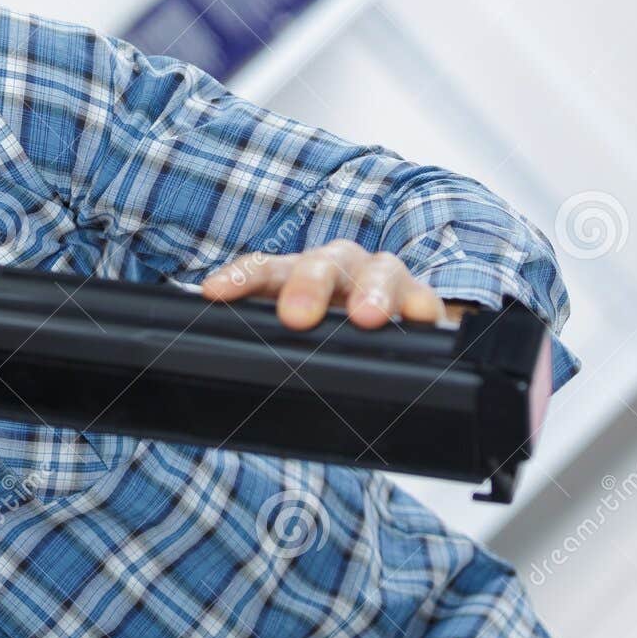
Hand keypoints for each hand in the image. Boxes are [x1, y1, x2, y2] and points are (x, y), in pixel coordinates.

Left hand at [199, 239, 470, 328]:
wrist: (386, 329)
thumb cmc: (323, 333)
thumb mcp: (289, 337)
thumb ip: (262, 345)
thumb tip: (222, 373)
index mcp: (294, 274)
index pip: (262, 270)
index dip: (239, 278)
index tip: (214, 293)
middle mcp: (336, 268)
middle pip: (320, 264)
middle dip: (307, 287)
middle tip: (296, 317)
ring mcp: (380, 278)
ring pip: (377, 271)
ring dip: (371, 291)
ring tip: (366, 317)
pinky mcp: (419, 299)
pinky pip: (422, 298)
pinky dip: (420, 306)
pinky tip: (419, 318)